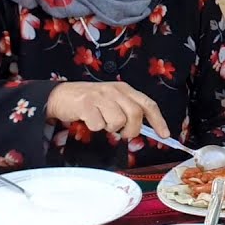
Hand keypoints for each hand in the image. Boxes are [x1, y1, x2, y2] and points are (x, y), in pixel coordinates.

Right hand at [46, 82, 168, 139]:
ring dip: (110, 128)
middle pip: (135, 115)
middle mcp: (115, 90)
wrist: (61, 95)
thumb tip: (146, 129)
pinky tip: (89, 120)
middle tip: (121, 132)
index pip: (148, 104)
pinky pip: (98, 125)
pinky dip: (95, 127)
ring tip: (101, 122)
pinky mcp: (86, 104)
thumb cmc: (90, 101)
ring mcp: (100, 96)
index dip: (158, 120)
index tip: (164, 135)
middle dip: (131, 130)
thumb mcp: (113, 101)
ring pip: (118, 121)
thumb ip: (128, 111)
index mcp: (125, 89)